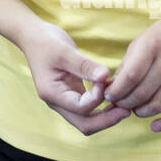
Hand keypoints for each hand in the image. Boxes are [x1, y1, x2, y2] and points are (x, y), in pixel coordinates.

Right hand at [17, 19, 131, 135]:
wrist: (33, 36)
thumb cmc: (46, 42)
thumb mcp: (65, 51)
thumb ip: (85, 66)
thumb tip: (106, 76)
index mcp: (52, 94)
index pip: (81, 107)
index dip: (98, 96)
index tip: (105, 79)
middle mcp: (57, 102)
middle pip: (85, 124)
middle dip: (107, 120)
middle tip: (126, 110)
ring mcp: (63, 100)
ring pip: (87, 120)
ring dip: (106, 117)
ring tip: (124, 106)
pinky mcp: (71, 94)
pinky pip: (88, 109)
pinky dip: (101, 107)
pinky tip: (114, 97)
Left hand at [103, 12, 160, 131]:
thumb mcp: (139, 43)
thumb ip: (126, 66)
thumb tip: (110, 90)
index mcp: (151, 48)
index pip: (130, 76)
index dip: (116, 90)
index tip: (108, 95)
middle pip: (142, 93)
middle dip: (124, 103)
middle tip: (118, 103)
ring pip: (157, 105)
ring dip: (140, 112)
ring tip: (132, 108)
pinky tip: (153, 126)